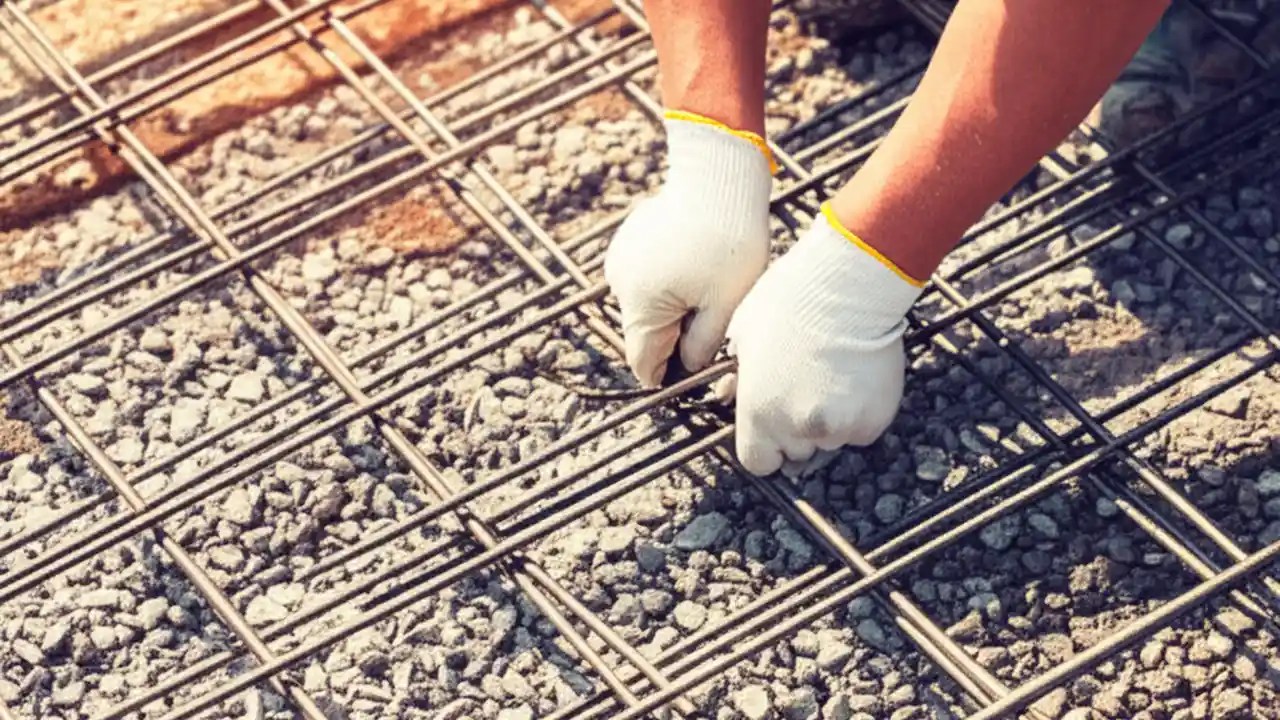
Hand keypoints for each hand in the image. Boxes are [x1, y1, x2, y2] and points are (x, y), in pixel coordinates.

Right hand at [605, 113, 773, 386]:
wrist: (718, 177)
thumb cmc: (729, 243)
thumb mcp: (725, 305)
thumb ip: (702, 346)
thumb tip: (687, 367)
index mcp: (642, 306)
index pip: (643, 362)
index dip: (665, 375)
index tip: (687, 376)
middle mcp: (620, 284)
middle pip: (644, 331)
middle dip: (672, 336)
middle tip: (710, 322)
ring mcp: (620, 259)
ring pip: (645, 302)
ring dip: (669, 306)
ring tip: (705, 287)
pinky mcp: (628, 239)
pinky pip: (644, 275)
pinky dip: (665, 279)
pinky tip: (693, 263)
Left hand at [727, 204, 924, 475]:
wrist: (848, 286)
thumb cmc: (790, 303)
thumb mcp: (743, 337)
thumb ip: (736, 380)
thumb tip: (726, 397)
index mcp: (759, 413)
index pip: (758, 463)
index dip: (765, 448)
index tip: (772, 433)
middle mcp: (798, 429)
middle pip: (796, 454)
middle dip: (798, 433)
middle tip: (805, 394)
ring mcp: (839, 427)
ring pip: (832, 442)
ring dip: (830, 423)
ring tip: (831, 379)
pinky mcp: (874, 419)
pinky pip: (862, 430)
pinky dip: (860, 413)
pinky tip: (855, 379)